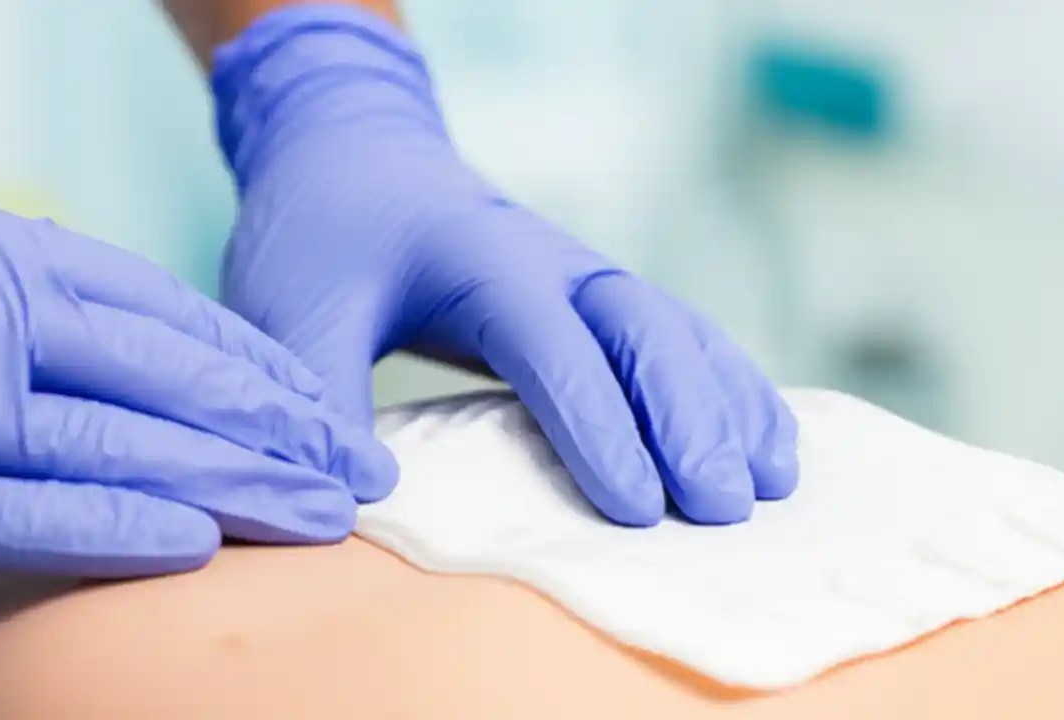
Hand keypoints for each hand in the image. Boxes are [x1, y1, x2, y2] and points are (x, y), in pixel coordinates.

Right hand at [0, 187, 394, 578]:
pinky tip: (205, 543)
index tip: (323, 403)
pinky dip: (129, 525)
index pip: (168, 309)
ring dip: (239, 481)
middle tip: (361, 465)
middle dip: (282, 424)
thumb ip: (26, 290)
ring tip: (322, 512)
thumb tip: (138, 342)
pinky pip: (41, 511)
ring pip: (132, 442)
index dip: (257, 362)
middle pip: (175, 375)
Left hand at [212, 6, 797, 525]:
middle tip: (721, 510)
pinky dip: (729, 388)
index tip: (633, 508)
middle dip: (689, 419)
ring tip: (770, 485)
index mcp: (481, 257)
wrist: (358, 157)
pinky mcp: (595, 299)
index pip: (551, 345)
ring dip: (728, 405)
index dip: (596, 426)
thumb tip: (364, 492)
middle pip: (644, 330)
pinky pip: (681, 338)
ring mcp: (584, 276)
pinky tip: (767, 442)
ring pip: (679, 332)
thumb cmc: (326, 233)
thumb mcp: (293, 304)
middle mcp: (552, 261)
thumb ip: (320, 389)